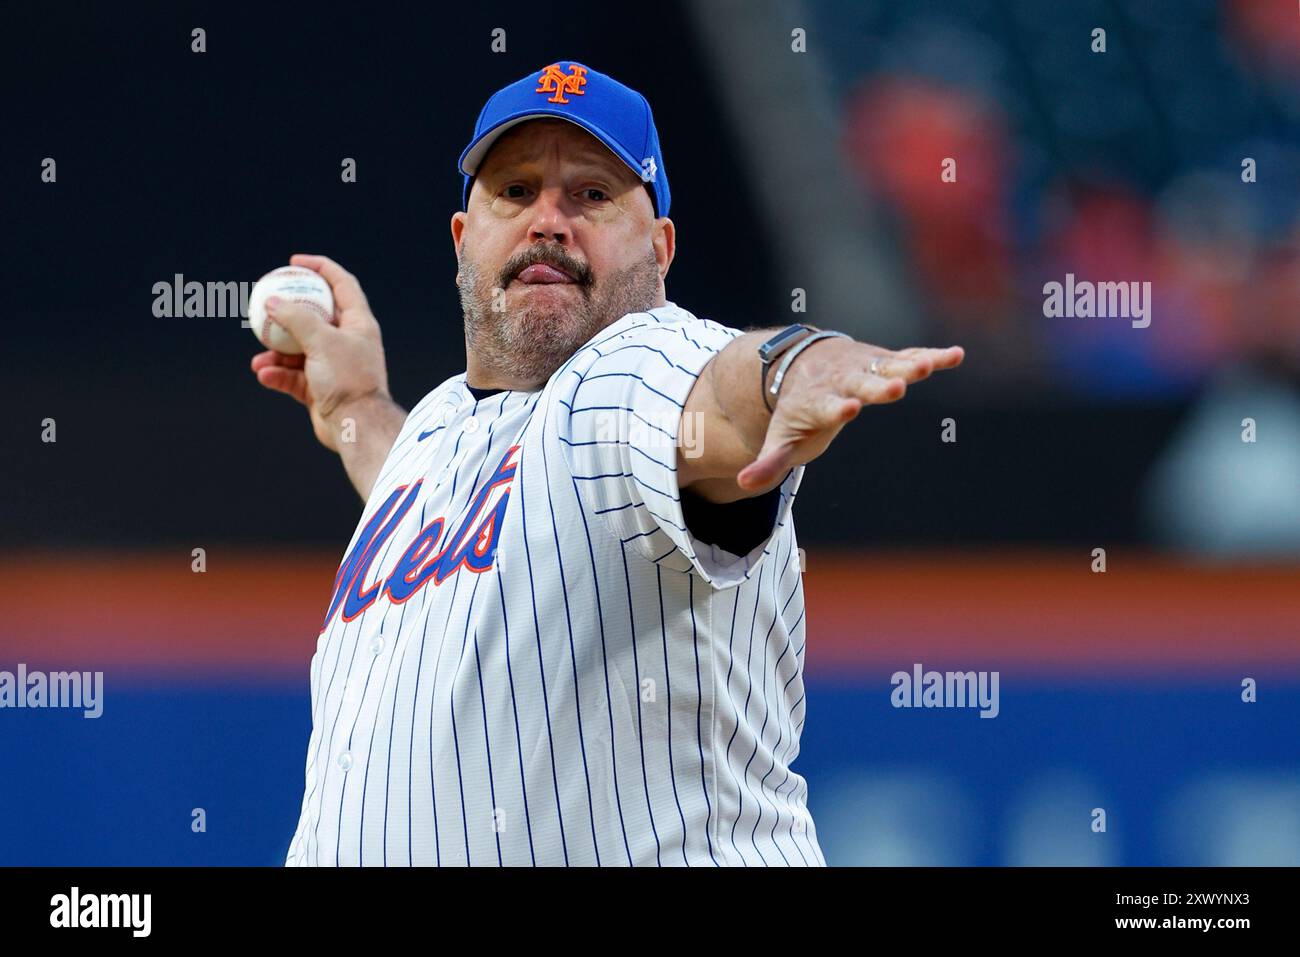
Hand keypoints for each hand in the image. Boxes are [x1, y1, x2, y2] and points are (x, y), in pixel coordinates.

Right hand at [249, 254, 391, 452]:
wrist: (357, 427)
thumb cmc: (348, 380)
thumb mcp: (321, 341)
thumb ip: (295, 318)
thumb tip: (272, 302)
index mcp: (358, 324)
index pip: (342, 285)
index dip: (320, 268)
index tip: (295, 262)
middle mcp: (347, 342)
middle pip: (314, 317)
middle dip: (287, 314)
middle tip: (264, 306)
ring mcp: (333, 365)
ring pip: (298, 350)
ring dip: (276, 353)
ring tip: (260, 359)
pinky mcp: (321, 388)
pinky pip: (293, 376)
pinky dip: (278, 374)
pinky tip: (264, 375)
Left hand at [734, 341, 964, 490]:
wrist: (801, 362)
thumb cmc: (796, 410)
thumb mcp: (781, 437)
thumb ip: (769, 461)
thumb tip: (743, 484)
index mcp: (818, 401)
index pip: (828, 406)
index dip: (837, 407)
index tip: (848, 408)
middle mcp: (844, 381)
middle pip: (862, 384)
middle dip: (877, 387)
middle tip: (895, 389)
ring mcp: (867, 368)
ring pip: (889, 367)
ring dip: (909, 367)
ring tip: (928, 367)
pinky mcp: (885, 360)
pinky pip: (912, 357)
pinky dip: (933, 356)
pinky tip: (957, 355)